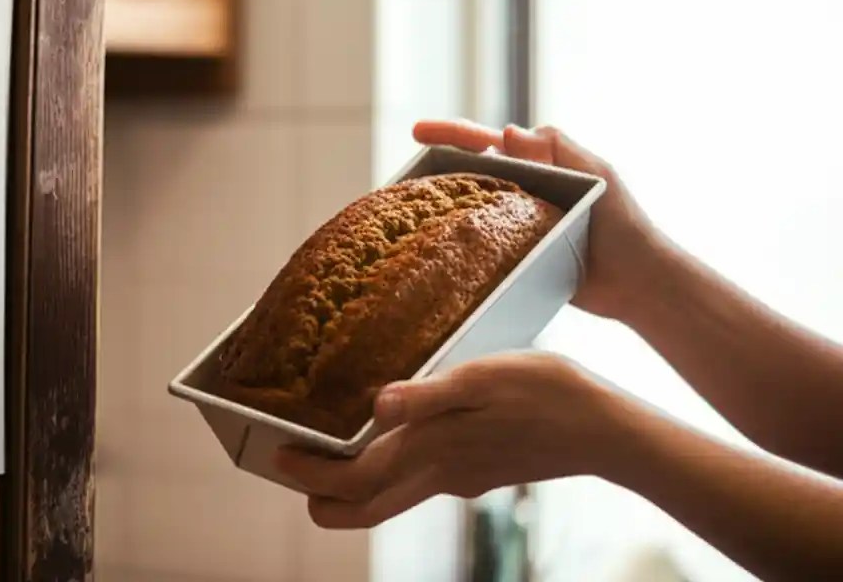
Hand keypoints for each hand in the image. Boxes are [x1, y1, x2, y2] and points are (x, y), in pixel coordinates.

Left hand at [276, 352, 627, 528]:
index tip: (278, 456)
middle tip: (291, 468)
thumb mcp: (485, 378)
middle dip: (322, 497)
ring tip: (326, 449)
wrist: (608, 431)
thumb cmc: (548, 394)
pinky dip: (387, 468)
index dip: (311, 476)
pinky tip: (390, 435)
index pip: (355, 482)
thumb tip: (375, 406)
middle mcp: (440, 476)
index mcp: (434, 453)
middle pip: (366, 508)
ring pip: (390, 496)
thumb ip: (429, 394)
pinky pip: (418, 480)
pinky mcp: (478, 472)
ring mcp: (460, 480)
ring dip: (351, 483)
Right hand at [411, 119, 663, 322]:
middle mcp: (522, 187)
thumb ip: (558, 151)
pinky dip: (452, 240)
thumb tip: (508, 131)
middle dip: (433, 170)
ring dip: (437, 207)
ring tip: (403, 213)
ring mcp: (514, 221)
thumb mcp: (596, 177)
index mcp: (539, 161)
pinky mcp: (512, 253)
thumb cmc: (624, 225)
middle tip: (400, 182)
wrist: (636, 283)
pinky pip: (476, 241)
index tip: (417, 132)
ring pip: (466, 206)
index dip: (451, 134)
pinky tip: (429, 247)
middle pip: (467, 171)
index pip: (488, 140)